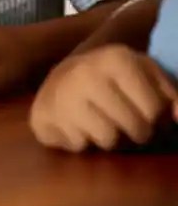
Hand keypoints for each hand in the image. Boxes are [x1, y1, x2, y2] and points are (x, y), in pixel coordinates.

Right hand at [30, 45, 177, 151]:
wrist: (61, 76)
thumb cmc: (114, 79)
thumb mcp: (146, 76)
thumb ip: (171, 95)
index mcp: (115, 58)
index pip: (155, 110)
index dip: (156, 117)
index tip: (144, 109)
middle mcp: (85, 73)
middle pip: (136, 129)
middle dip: (136, 132)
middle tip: (124, 120)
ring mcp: (60, 95)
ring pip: (108, 140)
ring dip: (110, 138)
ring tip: (101, 122)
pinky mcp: (42, 116)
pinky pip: (79, 146)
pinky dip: (82, 142)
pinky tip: (78, 125)